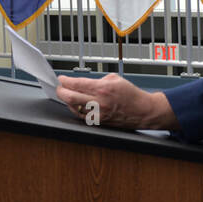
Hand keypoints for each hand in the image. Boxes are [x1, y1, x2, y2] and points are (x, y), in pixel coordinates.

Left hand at [55, 73, 175, 130]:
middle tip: (59, 88)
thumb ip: (98, 79)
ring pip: (74, 108)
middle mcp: (99, 102)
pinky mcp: (99, 122)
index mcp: (103, 88)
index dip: (65, 81)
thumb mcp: (115, 78)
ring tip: (67, 95)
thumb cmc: (131, 95)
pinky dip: (76, 109)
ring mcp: (98, 114)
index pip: (77, 84)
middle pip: (71, 97)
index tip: (61, 79)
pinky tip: (75, 104)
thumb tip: (84, 82)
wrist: (143, 111)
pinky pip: (82, 116)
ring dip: (68, 101)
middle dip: (61, 91)